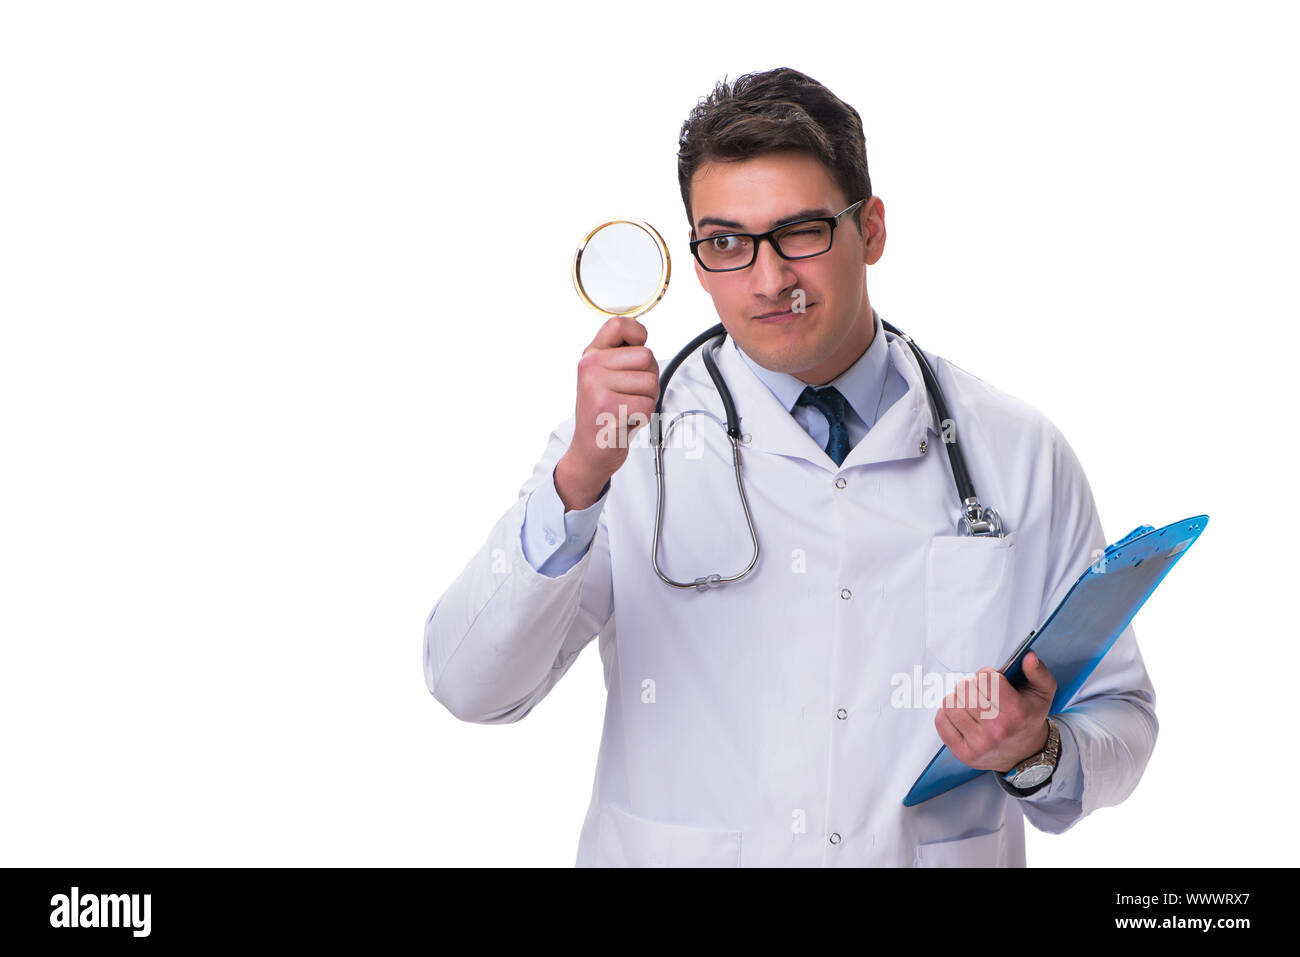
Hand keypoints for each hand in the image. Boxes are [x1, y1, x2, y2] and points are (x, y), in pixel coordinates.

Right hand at [557, 315, 659, 509]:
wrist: (589, 451)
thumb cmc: (603, 414)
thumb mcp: (603, 377)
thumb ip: (620, 354)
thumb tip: (641, 334)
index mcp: (591, 355)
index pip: (619, 324)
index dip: (638, 334)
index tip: (636, 350)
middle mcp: (590, 366)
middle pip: (647, 357)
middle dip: (647, 378)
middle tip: (629, 395)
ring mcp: (597, 386)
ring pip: (650, 382)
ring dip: (647, 400)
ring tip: (626, 408)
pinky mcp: (607, 407)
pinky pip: (647, 404)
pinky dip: (643, 416)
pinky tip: (626, 419)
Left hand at [934, 651, 1056, 773]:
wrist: (1026, 754)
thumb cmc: (1028, 719)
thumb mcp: (1043, 694)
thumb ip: (1038, 672)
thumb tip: (1029, 657)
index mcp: (1016, 713)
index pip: (985, 678)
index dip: (987, 674)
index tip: (993, 682)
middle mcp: (996, 730)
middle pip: (964, 688)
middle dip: (971, 685)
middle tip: (981, 693)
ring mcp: (978, 744)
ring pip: (950, 702)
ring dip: (958, 699)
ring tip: (972, 704)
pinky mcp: (963, 752)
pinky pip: (941, 720)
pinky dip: (948, 714)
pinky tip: (962, 715)